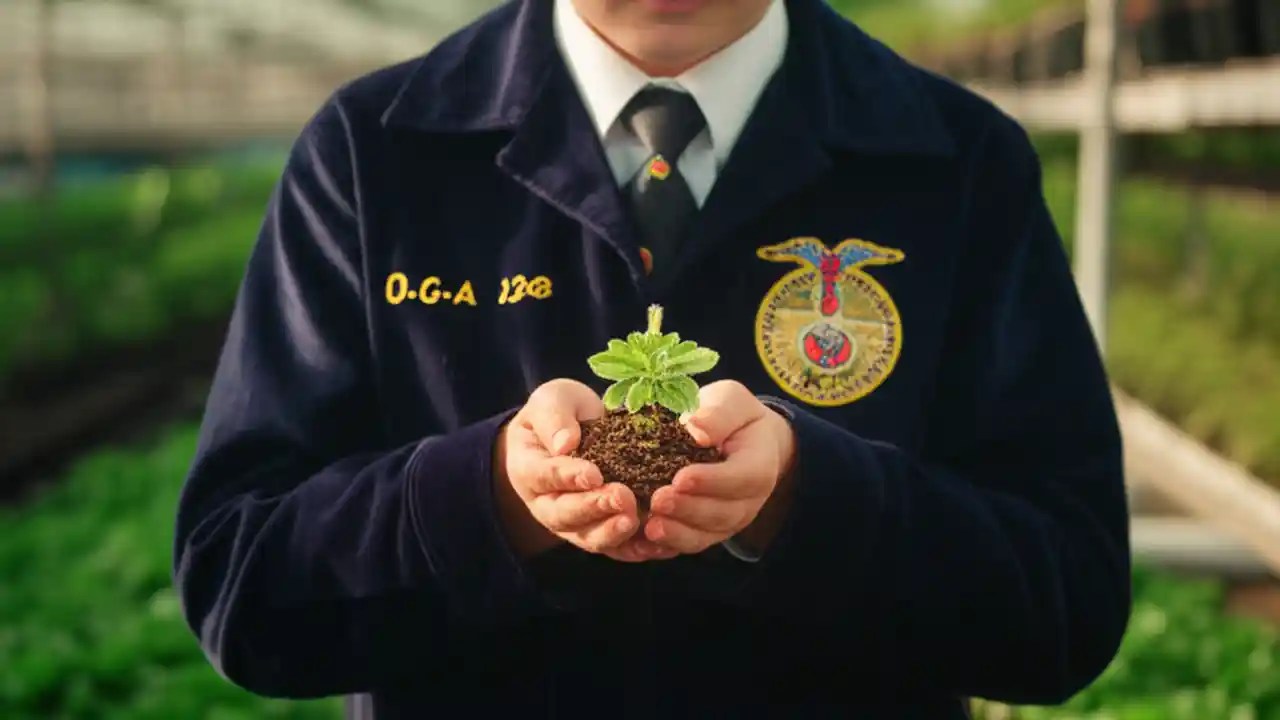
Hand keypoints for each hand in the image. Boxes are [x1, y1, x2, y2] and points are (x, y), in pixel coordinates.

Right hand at [494, 379, 672, 561]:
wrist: (570, 435)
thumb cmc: (559, 414)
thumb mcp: (553, 400)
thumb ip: (555, 418)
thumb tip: (565, 443)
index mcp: (528, 468)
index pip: (545, 476)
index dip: (568, 476)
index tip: (593, 473)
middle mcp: (546, 503)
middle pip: (565, 514)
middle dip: (594, 508)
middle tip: (622, 497)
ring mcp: (572, 523)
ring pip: (588, 537)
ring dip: (612, 532)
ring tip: (635, 520)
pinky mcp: (599, 532)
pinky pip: (615, 549)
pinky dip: (635, 550)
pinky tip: (657, 545)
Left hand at [645, 381, 795, 555]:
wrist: (741, 442)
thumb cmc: (732, 417)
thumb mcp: (730, 400)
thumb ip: (719, 412)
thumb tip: (697, 428)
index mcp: (758, 466)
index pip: (741, 477)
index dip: (712, 481)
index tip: (681, 477)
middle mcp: (747, 501)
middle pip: (722, 513)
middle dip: (688, 510)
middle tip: (658, 500)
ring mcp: (726, 522)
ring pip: (705, 536)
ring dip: (677, 534)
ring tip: (650, 526)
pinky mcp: (705, 533)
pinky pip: (688, 545)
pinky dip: (666, 548)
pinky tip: (642, 545)